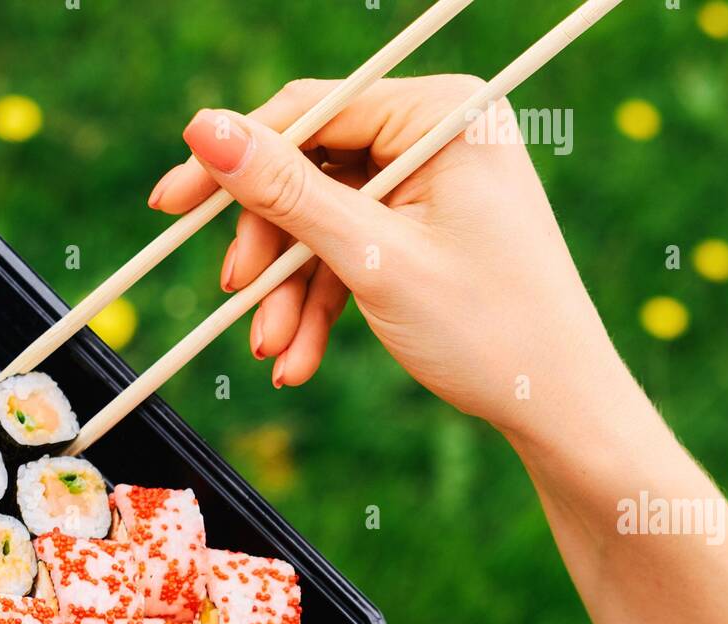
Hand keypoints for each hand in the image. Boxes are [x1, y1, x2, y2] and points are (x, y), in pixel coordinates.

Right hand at [150, 77, 629, 437]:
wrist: (558, 405)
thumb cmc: (487, 327)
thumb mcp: (373, 258)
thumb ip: (286, 194)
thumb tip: (204, 128)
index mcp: (441, 113)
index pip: (310, 114)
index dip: (234, 161)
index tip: (169, 205)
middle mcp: (438, 135)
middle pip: (312, 173)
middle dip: (270, 250)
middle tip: (232, 300)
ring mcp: (433, 187)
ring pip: (327, 226)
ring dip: (292, 294)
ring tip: (275, 354)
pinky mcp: (428, 234)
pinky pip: (355, 257)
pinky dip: (324, 307)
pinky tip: (301, 359)